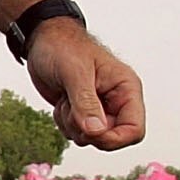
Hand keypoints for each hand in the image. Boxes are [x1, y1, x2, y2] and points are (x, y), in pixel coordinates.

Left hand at [26, 24, 144, 150]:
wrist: (44, 41)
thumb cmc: (63, 47)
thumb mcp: (74, 72)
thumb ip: (86, 102)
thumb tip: (96, 131)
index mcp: (126, 89)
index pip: (135, 129)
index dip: (114, 139)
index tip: (91, 132)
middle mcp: (117, 102)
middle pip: (112, 138)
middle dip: (87, 130)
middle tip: (72, 108)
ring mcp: (100, 109)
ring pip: (92, 138)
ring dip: (72, 124)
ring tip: (66, 98)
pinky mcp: (83, 113)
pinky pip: (77, 133)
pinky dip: (64, 123)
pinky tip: (62, 101)